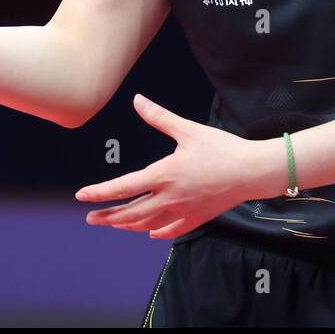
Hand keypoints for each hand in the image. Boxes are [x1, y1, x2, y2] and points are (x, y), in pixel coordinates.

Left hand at [74, 93, 270, 238]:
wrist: (253, 171)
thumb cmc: (222, 148)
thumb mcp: (188, 129)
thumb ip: (159, 117)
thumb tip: (137, 100)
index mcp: (164, 174)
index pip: (123, 187)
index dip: (100, 192)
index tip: (81, 196)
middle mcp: (170, 197)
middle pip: (131, 212)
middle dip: (108, 216)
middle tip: (91, 219)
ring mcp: (183, 211)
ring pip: (148, 224)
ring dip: (127, 225)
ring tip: (113, 223)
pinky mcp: (198, 218)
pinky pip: (172, 230)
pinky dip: (157, 232)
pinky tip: (150, 233)